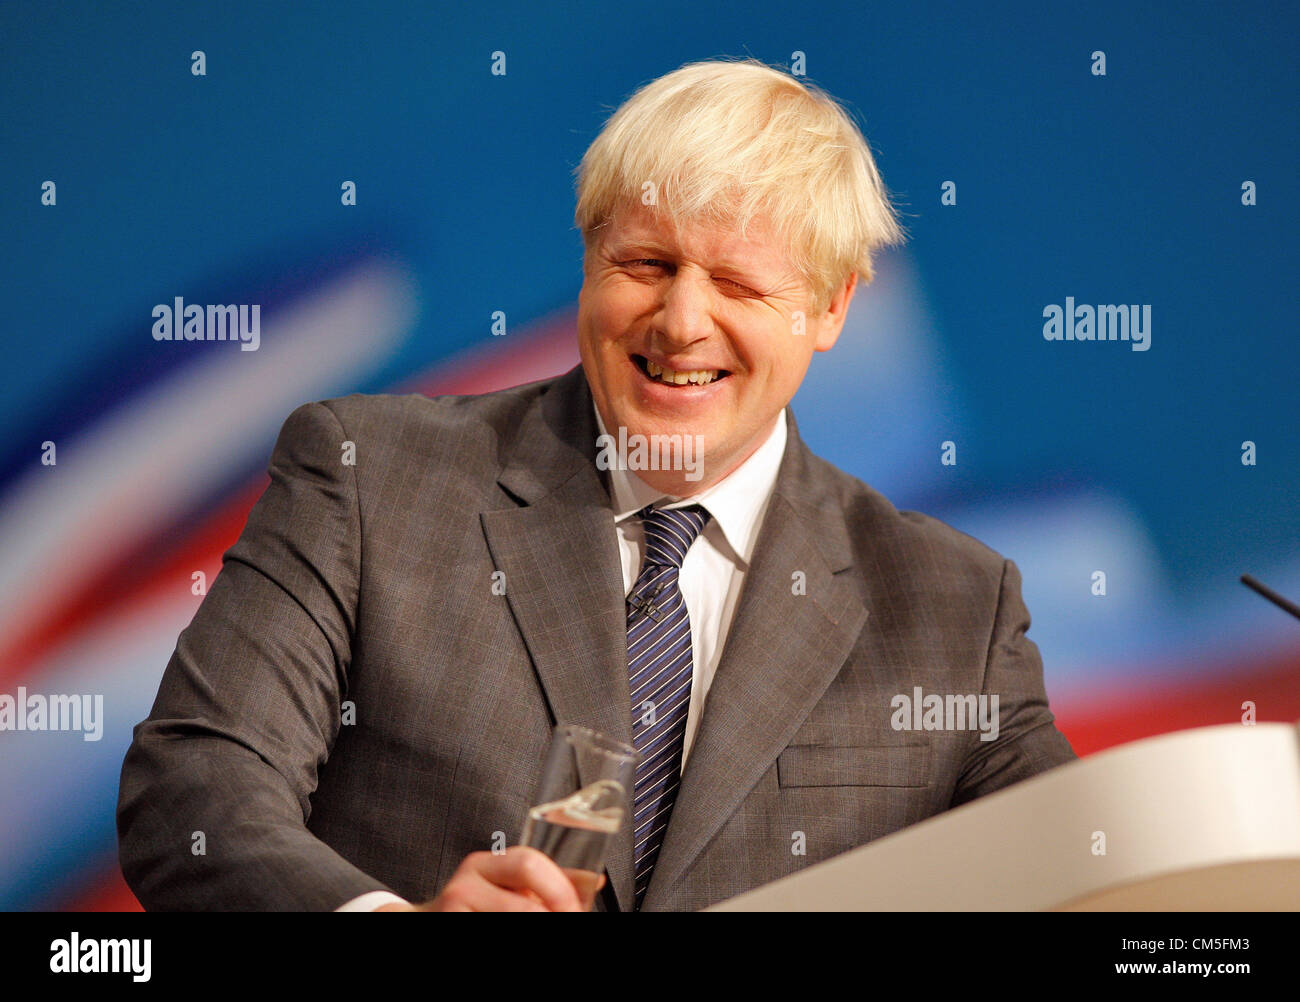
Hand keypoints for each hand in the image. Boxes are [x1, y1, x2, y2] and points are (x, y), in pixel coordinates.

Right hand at [376, 846, 597, 911]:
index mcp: (487, 864)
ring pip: (510, 914)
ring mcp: (454, 903)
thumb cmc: (474, 910)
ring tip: (550, 926)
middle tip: (567, 920)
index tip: (577, 910)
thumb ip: (544, 885)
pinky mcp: (449, 921)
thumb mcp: (505, 890)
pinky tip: (512, 931)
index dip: (560, 889)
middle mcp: (468, 878)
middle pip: (521, 885)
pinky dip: (509, 931)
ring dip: (538, 922)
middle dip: (553, 906)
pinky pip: (488, 929)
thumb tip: (594, 881)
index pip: (530, 862)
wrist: (423, 923)